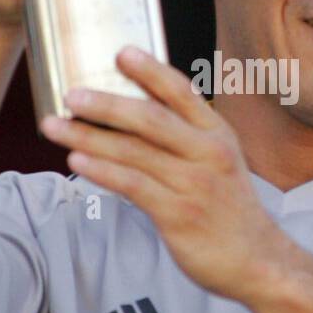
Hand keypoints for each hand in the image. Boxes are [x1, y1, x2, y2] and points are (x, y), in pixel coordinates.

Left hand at [39, 48, 289, 303]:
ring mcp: (194, 184)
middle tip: (71, 95)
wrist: (257, 260)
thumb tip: (133, 111)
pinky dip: (102, 171)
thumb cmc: (229, 208)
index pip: (182, 92)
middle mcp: (208, 153)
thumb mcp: (219, 160)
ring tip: (55, 127)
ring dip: (89, 137)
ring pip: (134, 152)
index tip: (121, 52)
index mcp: (217, 133)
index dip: (151, 70)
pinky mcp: (179, 214)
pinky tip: (78, 162)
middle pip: (150, 119)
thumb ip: (184, 136)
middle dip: (106, 104)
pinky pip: (133, 186)